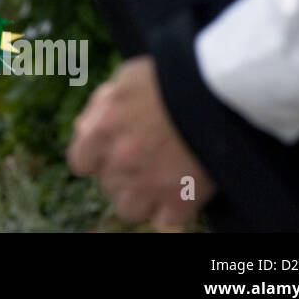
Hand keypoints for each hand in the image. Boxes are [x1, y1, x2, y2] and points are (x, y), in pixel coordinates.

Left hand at [67, 56, 215, 230]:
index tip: (110, 154)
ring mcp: (149, 183)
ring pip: (129, 209)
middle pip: (108, 185)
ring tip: (160, 178)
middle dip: (122, 174)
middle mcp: (120, 161)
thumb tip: (83, 129)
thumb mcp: (126, 79)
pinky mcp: (182, 199)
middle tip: (145, 160)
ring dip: (142, 197)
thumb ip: (100, 107)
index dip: (96, 159)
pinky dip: (173, 209)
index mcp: (102, 130)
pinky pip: (166, 220)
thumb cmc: (170, 78)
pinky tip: (182, 190)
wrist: (218, 89)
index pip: (80, 163)